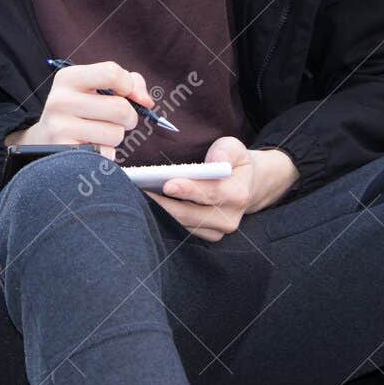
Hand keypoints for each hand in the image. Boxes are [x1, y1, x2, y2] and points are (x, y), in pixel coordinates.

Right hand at [7, 60, 153, 160]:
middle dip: (128, 117)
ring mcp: (60, 127)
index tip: (126, 94)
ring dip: (115, 137)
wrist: (45, 140)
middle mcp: (60, 100)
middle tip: (114, 120)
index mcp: (68, 78)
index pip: (112, 72)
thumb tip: (146, 101)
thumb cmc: (81, 111)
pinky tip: (90, 147)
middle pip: (120, 107)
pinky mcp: (66, 153)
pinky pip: (107, 154)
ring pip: (116, 133)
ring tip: (98, 134)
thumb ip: (129, 83)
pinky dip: (106, 153)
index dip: (128, 85)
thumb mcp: (97, 87)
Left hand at [148, 137, 299, 243]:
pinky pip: (181, 229)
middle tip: (140, 191)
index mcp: (239, 194)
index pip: (211, 193)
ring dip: (160, 212)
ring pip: (183, 225)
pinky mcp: (205, 236)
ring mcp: (217, 231)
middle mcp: (229, 218)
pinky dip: (164, 218)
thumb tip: (215, 162)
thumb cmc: (233, 163)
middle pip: (191, 214)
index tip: (168, 184)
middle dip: (165, 204)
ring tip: (138, 197)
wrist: (245, 185)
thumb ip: (225, 151)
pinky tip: (146, 206)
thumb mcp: (234, 148)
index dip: (189, 189)